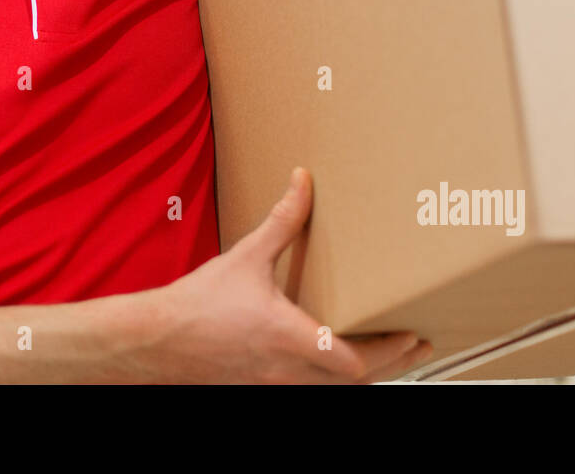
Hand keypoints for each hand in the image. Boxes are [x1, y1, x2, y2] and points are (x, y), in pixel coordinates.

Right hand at [149, 166, 434, 382]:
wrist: (157, 340)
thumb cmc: (197, 305)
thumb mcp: (246, 257)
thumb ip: (281, 221)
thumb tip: (302, 184)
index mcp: (289, 338)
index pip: (354, 362)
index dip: (389, 351)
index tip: (410, 334)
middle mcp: (287, 370)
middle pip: (357, 383)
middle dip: (393, 365)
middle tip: (417, 345)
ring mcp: (275, 385)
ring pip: (334, 391)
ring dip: (366, 375)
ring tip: (388, 355)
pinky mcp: (261, 388)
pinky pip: (310, 390)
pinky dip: (333, 380)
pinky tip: (337, 364)